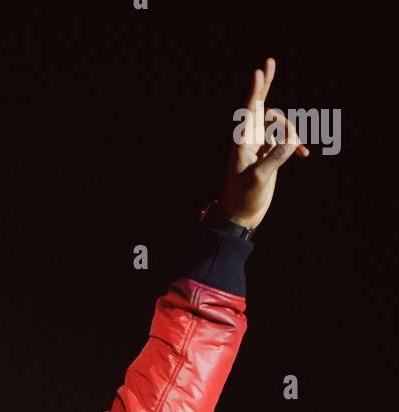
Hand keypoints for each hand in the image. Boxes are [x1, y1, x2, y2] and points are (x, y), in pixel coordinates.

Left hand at [219, 56, 309, 229]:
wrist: (243, 215)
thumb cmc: (244, 198)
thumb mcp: (260, 179)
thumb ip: (276, 159)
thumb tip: (292, 141)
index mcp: (242, 142)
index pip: (250, 111)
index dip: (255, 91)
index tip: (259, 72)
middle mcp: (250, 139)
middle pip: (261, 106)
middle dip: (265, 86)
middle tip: (269, 62)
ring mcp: (260, 145)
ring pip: (279, 124)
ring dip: (290, 130)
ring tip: (297, 148)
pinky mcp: (269, 154)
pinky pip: (284, 140)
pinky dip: (294, 144)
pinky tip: (303, 154)